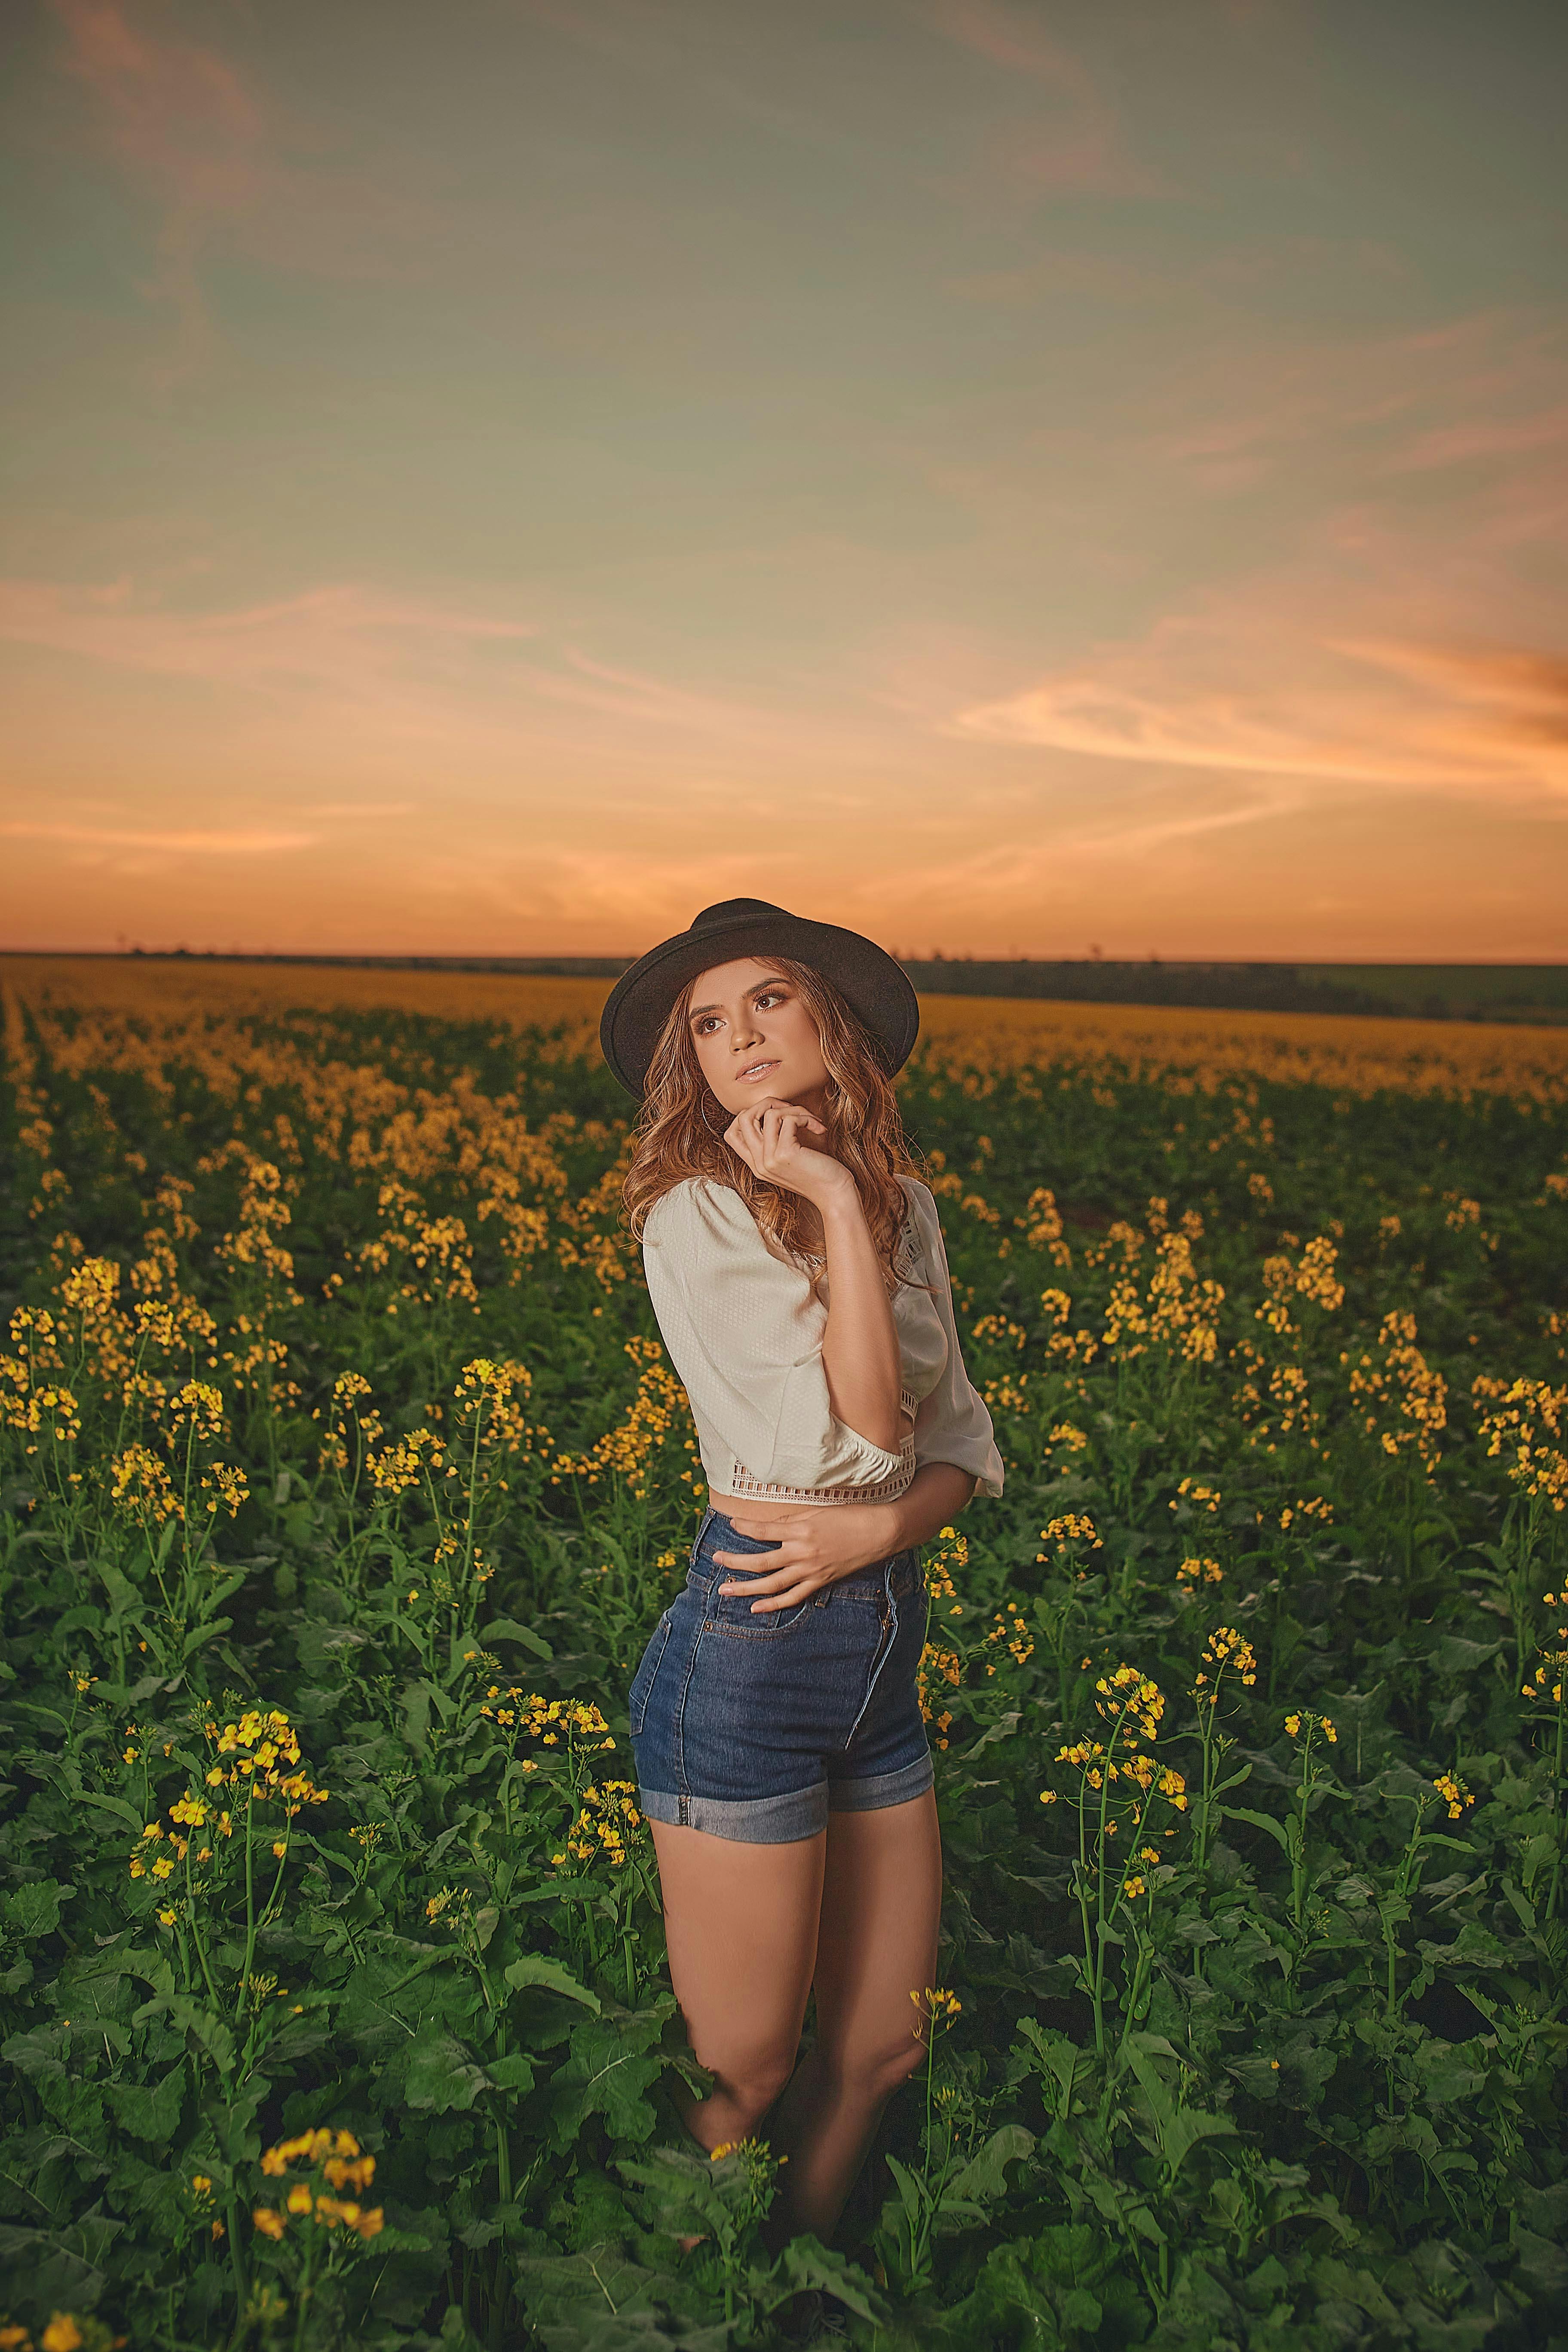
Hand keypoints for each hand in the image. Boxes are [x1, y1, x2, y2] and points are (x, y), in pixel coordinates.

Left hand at [713, 1503, 899, 1611]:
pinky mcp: (820, 1581)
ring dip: (746, 1588)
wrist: (879, 1532)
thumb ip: (792, 1522)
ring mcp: (810, 1570)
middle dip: (735, 1561)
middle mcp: (802, 1552)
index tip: (731, 1525)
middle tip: (715, 1560)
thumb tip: (768, 1528)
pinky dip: (774, 1604)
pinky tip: (756, 1607)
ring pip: (772, 1583)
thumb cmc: (849, 1516)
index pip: (763, 1530)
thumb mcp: (817, 1512)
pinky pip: (793, 1597)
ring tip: (724, 1589)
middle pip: (761, 1561)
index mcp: (801, 1530)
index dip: (744, 1528)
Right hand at [722, 1097, 854, 1206]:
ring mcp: (769, 1159)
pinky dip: (806, 1118)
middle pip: (743, 1118)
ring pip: (769, 1114)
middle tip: (791, 1109)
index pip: (732, 1133)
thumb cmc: (820, 1172)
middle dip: (768, 1103)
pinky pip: (788, 1119)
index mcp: (757, 1165)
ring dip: (794, 1109)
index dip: (751, 1114)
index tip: (779, 1114)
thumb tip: (774, 1106)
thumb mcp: (791, 1155)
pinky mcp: (784, 1154)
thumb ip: (777, 1138)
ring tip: (812, 1120)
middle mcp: (758, 1163)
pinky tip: (819, 1128)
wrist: (836, 1195)